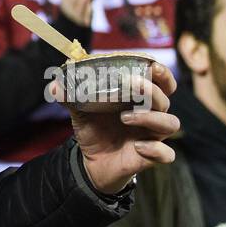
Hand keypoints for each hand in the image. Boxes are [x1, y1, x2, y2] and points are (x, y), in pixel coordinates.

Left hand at [54, 62, 179, 195]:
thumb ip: (70, 96)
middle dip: (151, 90)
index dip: (161, 73)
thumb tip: (55, 83)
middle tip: (133, 83)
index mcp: (138, 99)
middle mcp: (150, 115)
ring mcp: (152, 136)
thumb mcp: (81, 111)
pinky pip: (166, 154)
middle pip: (165, 100)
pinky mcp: (150, 157)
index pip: (160, 83)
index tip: (152, 64)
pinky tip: (138, 146)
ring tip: (125, 117)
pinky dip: (156, 149)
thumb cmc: (94, 129)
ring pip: (170, 124)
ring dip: (150, 117)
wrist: (92, 162)